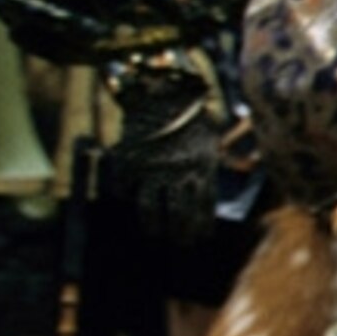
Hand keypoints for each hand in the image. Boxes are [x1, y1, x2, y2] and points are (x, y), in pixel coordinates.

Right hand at [103, 63, 222, 246]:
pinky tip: (128, 202)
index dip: (200, 226)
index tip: (199, 239)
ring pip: (148, 206)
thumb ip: (209, 165)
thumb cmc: (190, 115)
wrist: (161, 91)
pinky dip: (125, 195)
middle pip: (176, 212)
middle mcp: (176, 172)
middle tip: (177, 245)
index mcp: (201, 167)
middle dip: (177, 233)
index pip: (203, 207)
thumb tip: (213, 190)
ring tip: (153, 235)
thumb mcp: (210, 139)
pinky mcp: (129, 160)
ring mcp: (151, 167)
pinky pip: (124, 185)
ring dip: (151, 224)